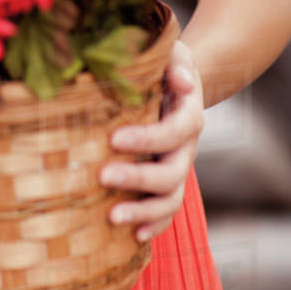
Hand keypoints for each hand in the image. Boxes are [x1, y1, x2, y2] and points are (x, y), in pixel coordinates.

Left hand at [99, 38, 204, 242]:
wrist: (179, 81)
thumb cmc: (166, 64)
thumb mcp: (174, 53)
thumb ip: (176, 63)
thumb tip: (182, 82)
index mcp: (188, 115)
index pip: (173, 132)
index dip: (146, 139)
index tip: (113, 138)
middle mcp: (187, 147)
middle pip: (171, 172)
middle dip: (137, 179)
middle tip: (102, 176)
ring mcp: (178, 167)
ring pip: (170, 198)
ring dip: (143, 211)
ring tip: (111, 217)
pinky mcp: (168, 181)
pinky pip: (167, 210)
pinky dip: (154, 225)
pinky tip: (134, 236)